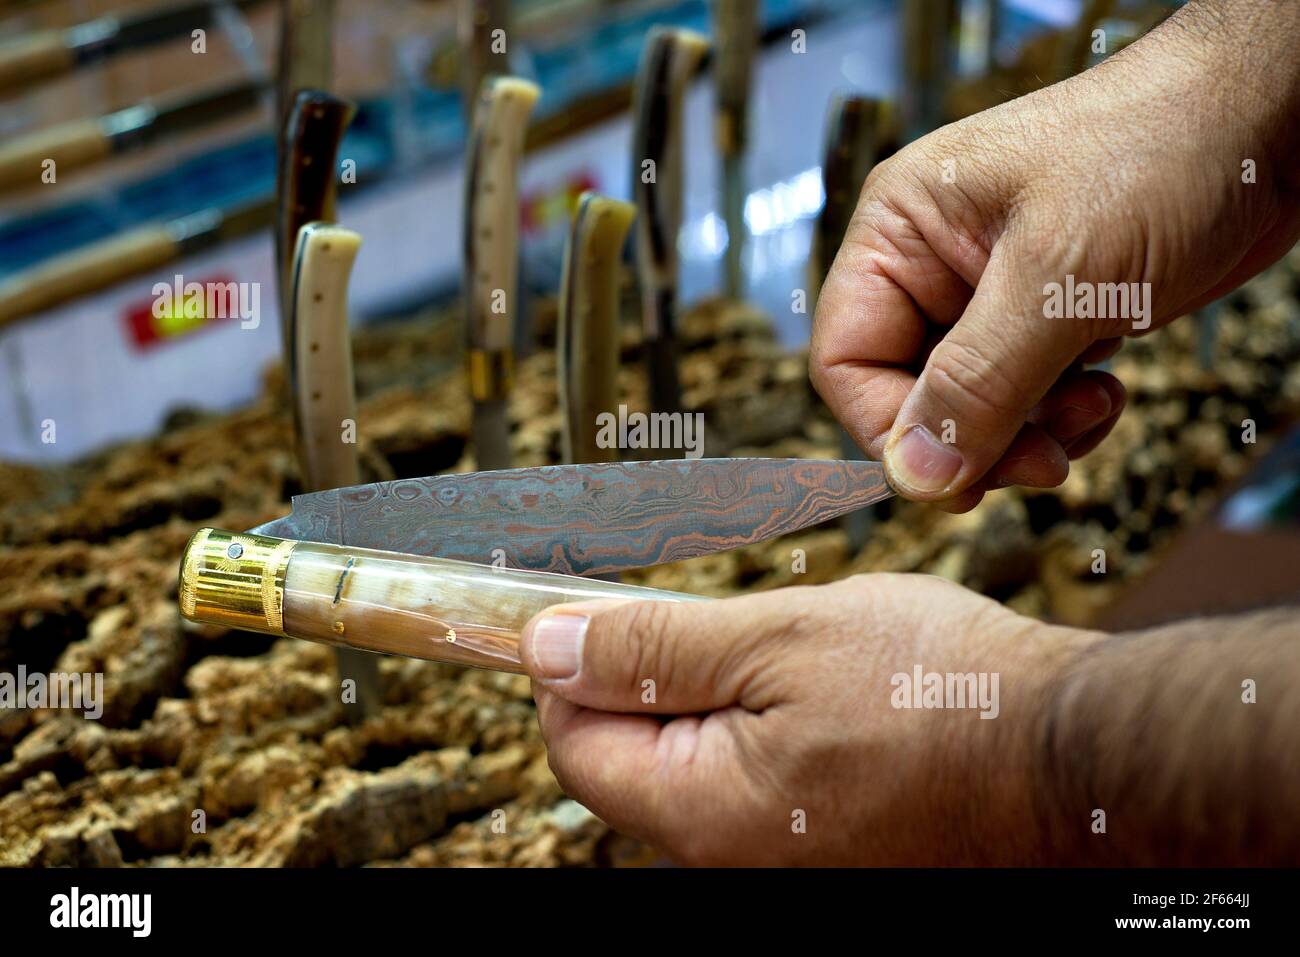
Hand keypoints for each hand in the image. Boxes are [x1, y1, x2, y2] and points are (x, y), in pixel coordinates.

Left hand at [519, 576, 1094, 864]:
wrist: (1070, 752)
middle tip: (719, 614)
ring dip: (717, 687)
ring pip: (698, 754)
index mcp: (702, 809)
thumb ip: (653, 650)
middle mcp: (729, 853)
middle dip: (655, 669)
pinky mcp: (818, 839)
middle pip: (632, 753)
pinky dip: (764, 715)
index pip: (574, 740)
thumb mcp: (779, 640)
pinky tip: (821, 682)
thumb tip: (550, 648)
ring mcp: (778, 854)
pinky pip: (755, 772)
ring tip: (789, 644)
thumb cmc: (944, 697)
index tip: (590, 604)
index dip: (569, 663)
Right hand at [811, 0, 1299, 510]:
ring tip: (1092, 404)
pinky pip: (1021, 401)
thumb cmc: (1160, 152)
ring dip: (1028, 434)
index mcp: (900, 231)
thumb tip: (915, 477)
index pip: (846, 359)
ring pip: (968, 409)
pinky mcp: (1042, 318)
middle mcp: (931, 265)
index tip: (959, 475)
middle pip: (907, 395)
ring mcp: (988, 294)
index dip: (891, 429)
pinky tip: (1107, 389)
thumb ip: (978, 382)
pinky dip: (1060, 418)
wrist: (1267, 119)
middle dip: (976, 437)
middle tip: (1044, 461)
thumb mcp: (1059, 275)